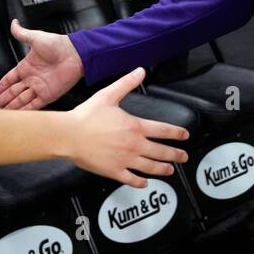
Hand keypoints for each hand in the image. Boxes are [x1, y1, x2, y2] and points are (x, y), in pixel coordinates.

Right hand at [0, 19, 84, 108]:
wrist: (74, 53)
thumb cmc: (58, 44)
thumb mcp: (36, 37)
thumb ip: (22, 33)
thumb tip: (13, 23)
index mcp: (26, 66)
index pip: (9, 79)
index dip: (1, 86)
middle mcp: (31, 78)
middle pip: (13, 92)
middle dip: (3, 100)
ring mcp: (39, 88)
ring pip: (21, 100)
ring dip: (11, 107)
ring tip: (1, 114)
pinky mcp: (48, 95)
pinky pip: (33, 105)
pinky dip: (24, 110)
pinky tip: (16, 115)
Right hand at [64, 68, 188, 187]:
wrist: (68, 135)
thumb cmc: (86, 116)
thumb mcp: (108, 95)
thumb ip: (126, 83)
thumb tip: (141, 71)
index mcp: (135, 126)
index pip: (163, 130)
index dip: (177, 133)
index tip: (184, 135)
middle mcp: (134, 145)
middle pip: (162, 152)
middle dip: (176, 155)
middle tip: (183, 156)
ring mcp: (125, 160)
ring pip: (151, 167)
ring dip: (163, 169)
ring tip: (170, 170)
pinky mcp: (114, 171)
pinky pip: (132, 179)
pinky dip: (141, 182)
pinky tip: (145, 183)